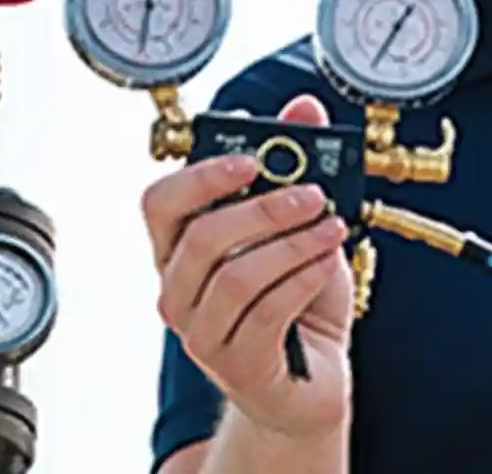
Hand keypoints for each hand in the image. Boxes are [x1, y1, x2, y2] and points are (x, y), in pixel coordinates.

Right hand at [143, 94, 355, 437]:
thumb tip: (303, 109)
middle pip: (200, 238)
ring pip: (236, 275)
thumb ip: (297, 171)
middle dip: (264, 208)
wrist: (312, 383)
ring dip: (293, 244)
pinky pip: (266, 312)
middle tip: (313, 194)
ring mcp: (204, 336)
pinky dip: (304, 279)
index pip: (160, 204)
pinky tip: (326, 264)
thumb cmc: (298, 306)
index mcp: (182, 253)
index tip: (249, 159)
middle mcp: (180, 294)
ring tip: (331, 229)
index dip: (200, 176)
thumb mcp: (301, 231)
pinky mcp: (240, 366)